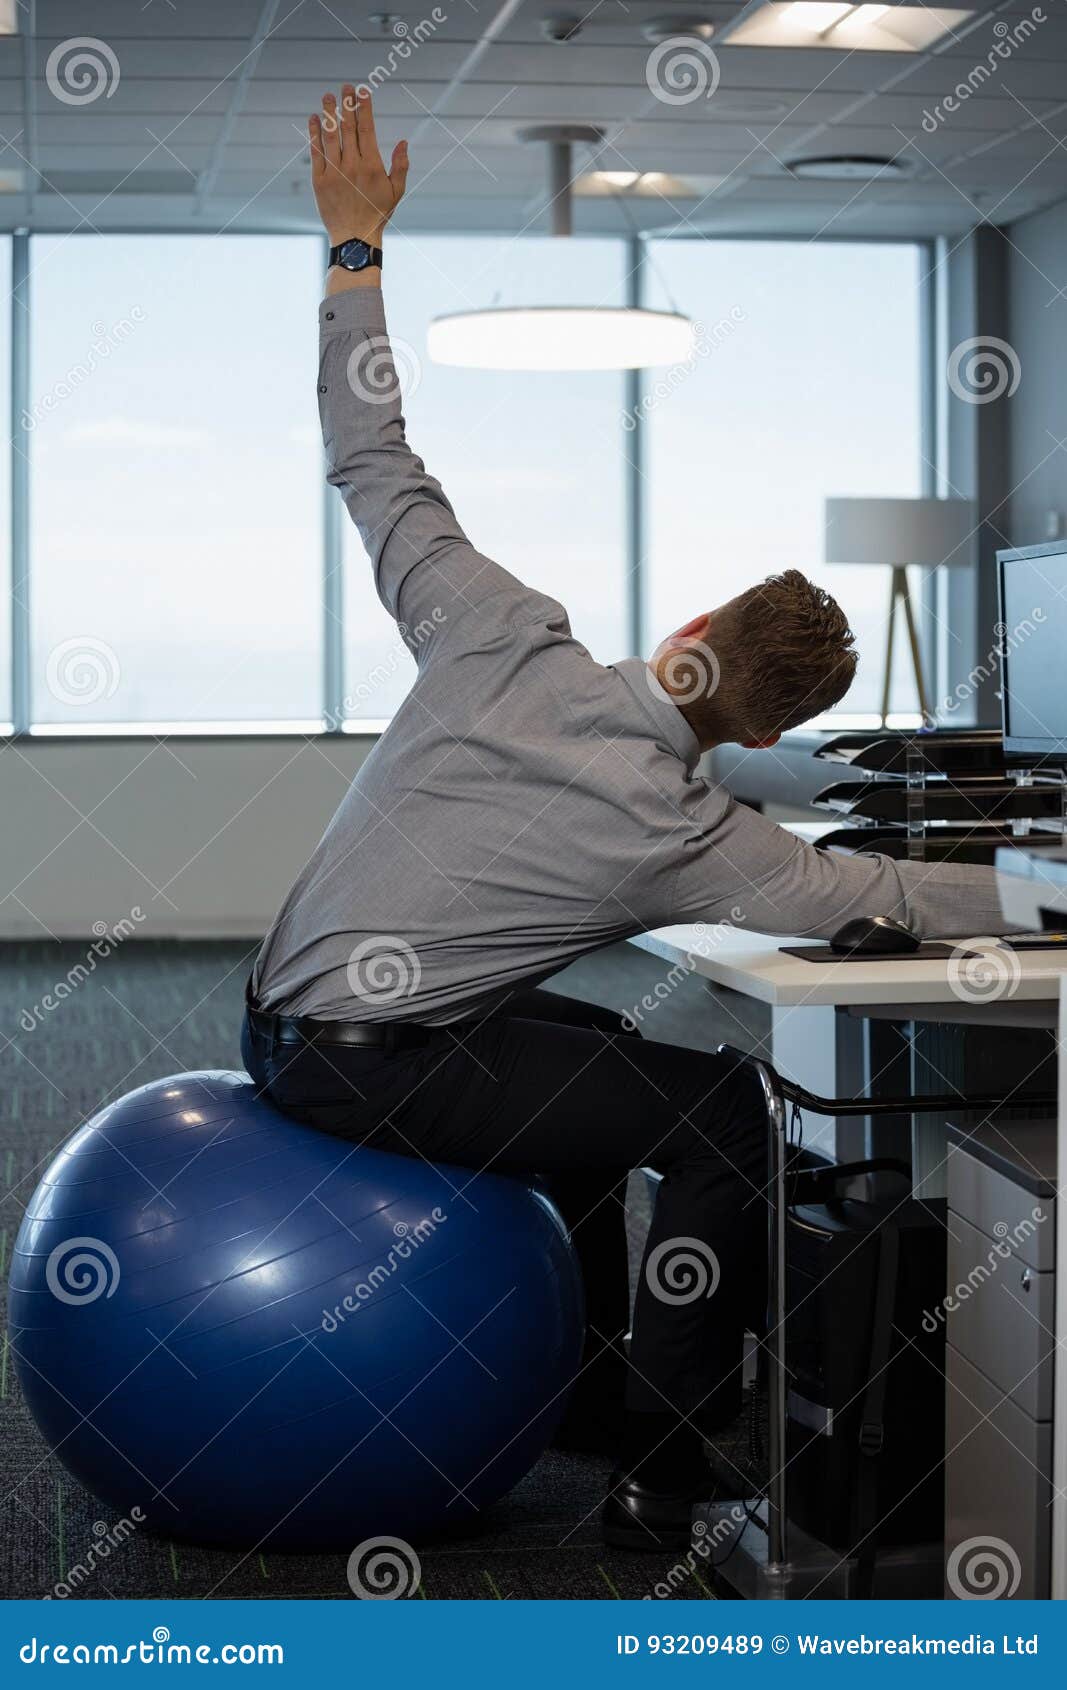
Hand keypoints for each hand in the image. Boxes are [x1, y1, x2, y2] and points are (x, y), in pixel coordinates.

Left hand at [309, 85, 407, 246]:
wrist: (354, 239)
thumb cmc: (377, 215)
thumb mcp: (396, 193)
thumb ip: (401, 166)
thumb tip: (403, 142)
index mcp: (372, 167)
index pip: (367, 129)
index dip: (364, 108)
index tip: (361, 91)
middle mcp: (353, 166)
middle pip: (348, 128)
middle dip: (347, 104)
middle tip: (344, 86)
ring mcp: (334, 173)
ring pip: (330, 136)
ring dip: (328, 114)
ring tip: (327, 96)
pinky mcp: (320, 182)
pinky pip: (316, 153)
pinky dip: (314, 134)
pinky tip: (313, 119)